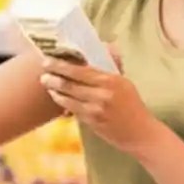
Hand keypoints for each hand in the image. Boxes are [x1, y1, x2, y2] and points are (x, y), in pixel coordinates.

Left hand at [39, 54, 160, 155]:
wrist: (140, 132)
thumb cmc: (133, 106)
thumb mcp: (125, 83)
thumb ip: (108, 70)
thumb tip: (100, 50)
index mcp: (111, 80)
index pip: (81, 70)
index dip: (62, 65)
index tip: (49, 60)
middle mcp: (102, 94)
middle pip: (70, 83)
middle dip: (53, 78)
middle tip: (42, 74)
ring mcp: (96, 109)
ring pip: (68, 98)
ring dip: (54, 91)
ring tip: (46, 85)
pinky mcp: (92, 122)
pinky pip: (73, 110)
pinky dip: (63, 103)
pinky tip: (57, 98)